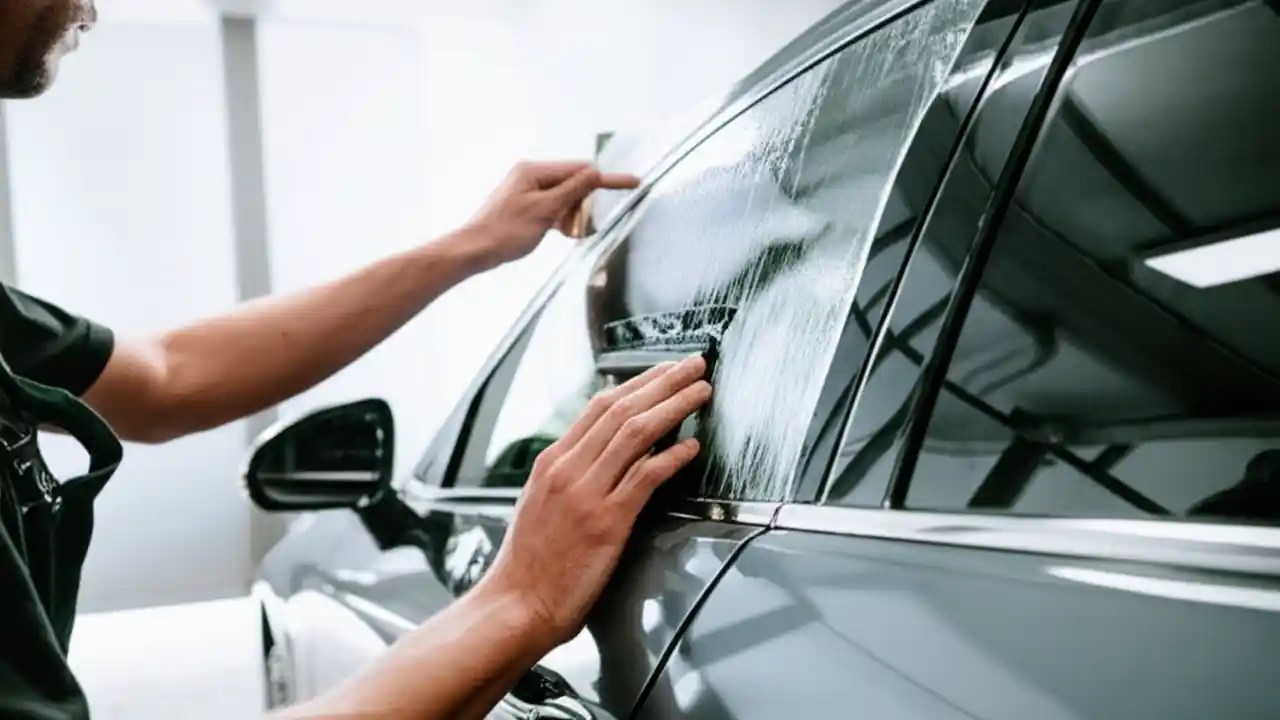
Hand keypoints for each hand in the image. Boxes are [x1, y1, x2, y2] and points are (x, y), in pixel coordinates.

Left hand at [466, 161, 639, 266]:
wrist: (475, 250)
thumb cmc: (506, 231)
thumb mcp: (545, 210)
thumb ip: (573, 190)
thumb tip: (596, 172)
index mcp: (534, 171)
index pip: (579, 169)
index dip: (605, 179)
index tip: (632, 182)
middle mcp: (530, 175)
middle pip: (572, 181)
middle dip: (584, 200)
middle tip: (585, 223)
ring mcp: (526, 190)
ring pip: (563, 196)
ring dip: (573, 212)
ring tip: (569, 231)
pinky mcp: (524, 205)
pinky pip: (552, 206)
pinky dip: (561, 218)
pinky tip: (563, 231)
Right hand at [475, 356, 710, 650]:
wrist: (515, 605)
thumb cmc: (530, 565)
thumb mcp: (540, 504)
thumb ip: (567, 476)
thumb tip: (601, 452)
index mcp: (552, 462)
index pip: (600, 406)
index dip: (638, 383)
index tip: (664, 370)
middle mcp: (568, 470)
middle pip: (622, 409)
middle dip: (663, 381)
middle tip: (693, 364)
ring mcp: (586, 494)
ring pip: (637, 433)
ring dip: (675, 407)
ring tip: (701, 392)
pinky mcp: (605, 523)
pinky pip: (645, 478)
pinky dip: (672, 457)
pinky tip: (692, 447)